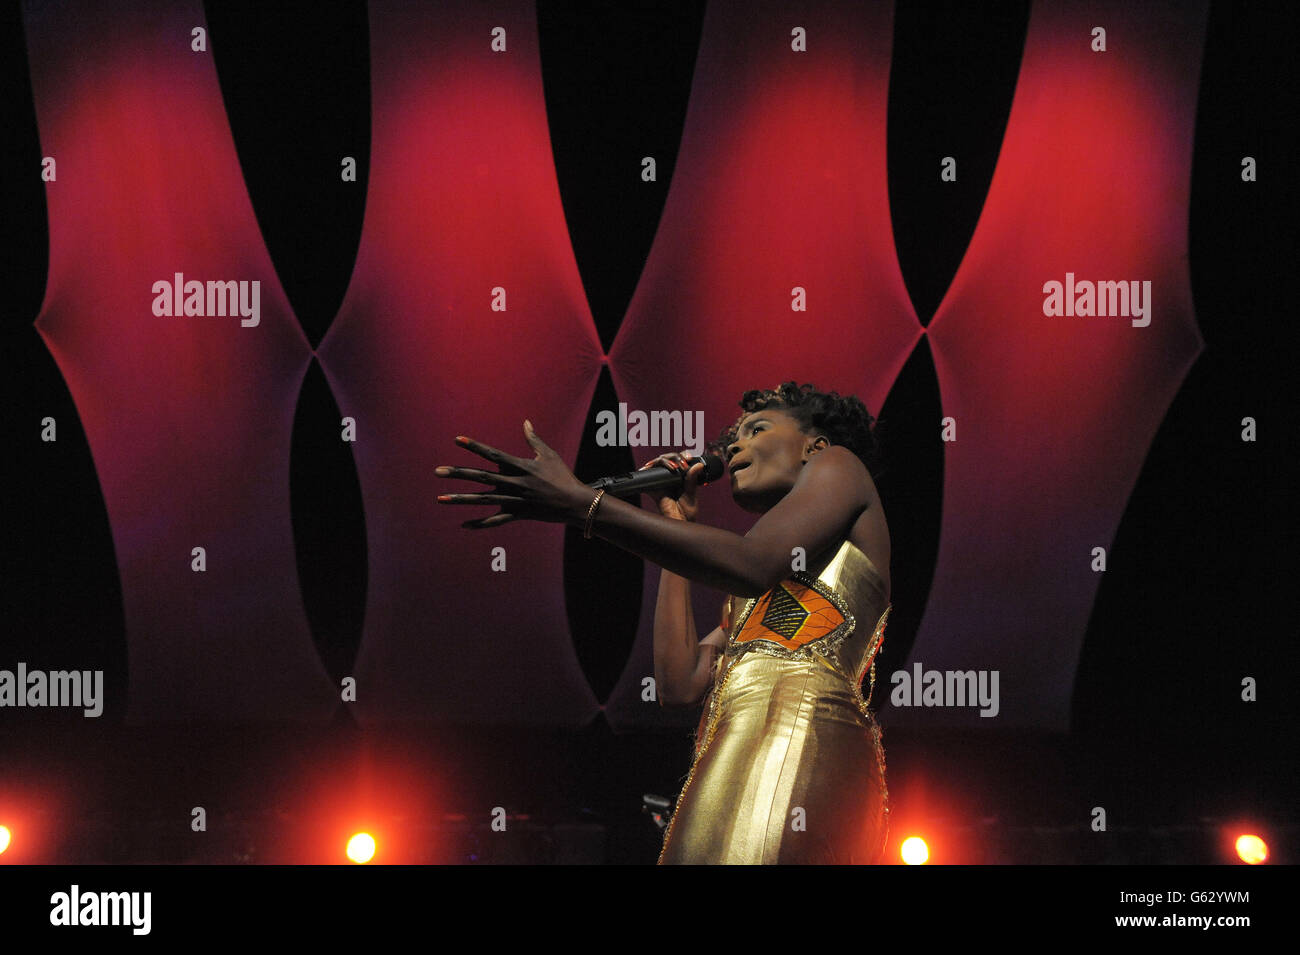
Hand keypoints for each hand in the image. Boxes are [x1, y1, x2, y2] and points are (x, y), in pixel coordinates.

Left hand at [435, 420, 595, 528]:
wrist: (575, 503)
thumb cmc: (563, 476)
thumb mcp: (549, 454)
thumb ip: (534, 439)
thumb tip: (526, 422)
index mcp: (520, 466)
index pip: (493, 455)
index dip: (475, 447)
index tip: (457, 440)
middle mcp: (514, 483)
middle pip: (481, 477)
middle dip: (458, 474)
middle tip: (438, 471)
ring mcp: (514, 500)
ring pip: (483, 500)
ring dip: (461, 499)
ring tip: (440, 498)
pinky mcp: (518, 514)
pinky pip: (496, 520)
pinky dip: (480, 523)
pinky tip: (463, 525)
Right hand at [637, 451, 705, 521]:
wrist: (679, 521)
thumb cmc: (687, 510)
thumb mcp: (691, 493)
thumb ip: (692, 479)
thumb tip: (700, 465)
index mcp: (682, 476)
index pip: (681, 459)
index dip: (684, 455)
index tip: (689, 458)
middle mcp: (671, 477)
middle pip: (669, 458)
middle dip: (676, 457)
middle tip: (684, 465)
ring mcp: (661, 481)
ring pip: (659, 462)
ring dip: (666, 460)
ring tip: (675, 468)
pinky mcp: (652, 487)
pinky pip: (649, 474)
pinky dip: (650, 468)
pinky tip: (655, 467)